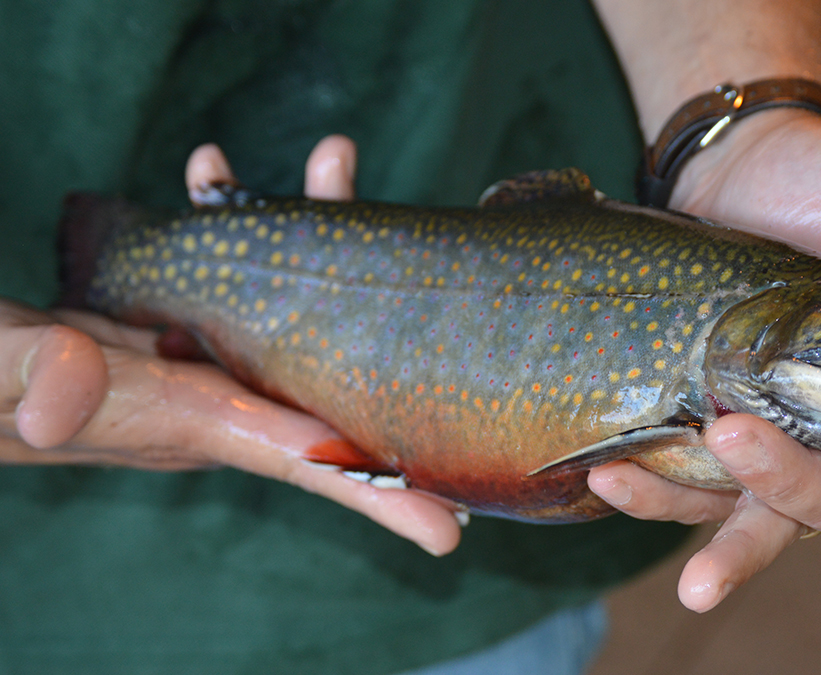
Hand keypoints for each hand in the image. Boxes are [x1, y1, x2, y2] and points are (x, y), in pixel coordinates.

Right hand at [0, 135, 461, 555]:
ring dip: (317, 231)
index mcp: (193, 423)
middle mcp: (218, 395)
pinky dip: (236, 218)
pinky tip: (215, 171)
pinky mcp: (175, 317)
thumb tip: (67, 391)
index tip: (450, 528)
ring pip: (293, 300)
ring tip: (330, 158)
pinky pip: (231, 268)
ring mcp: (203, 354)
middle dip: (381, 305)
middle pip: (330, 363)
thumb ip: (33, 382)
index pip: (308, 462)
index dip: (381, 494)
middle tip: (416, 236)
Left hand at [587, 110, 820, 611]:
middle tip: (733, 438)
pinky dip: (650, 484)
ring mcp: (777, 435)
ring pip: (749, 512)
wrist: (742, 170)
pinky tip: (607, 472)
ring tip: (629, 489)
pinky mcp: (712, 424)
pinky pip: (687, 479)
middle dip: (786, 489)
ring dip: (693, 518)